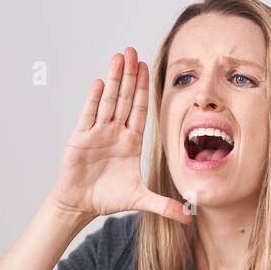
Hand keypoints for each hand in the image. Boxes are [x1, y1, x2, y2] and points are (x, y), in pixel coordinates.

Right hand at [50, 48, 187, 222]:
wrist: (81, 205)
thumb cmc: (108, 198)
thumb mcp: (141, 200)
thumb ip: (164, 206)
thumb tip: (189, 218)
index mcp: (130, 142)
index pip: (139, 110)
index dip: (143, 89)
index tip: (147, 68)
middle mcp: (115, 133)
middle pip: (125, 98)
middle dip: (129, 75)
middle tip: (133, 51)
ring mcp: (97, 133)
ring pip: (108, 101)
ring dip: (114, 79)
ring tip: (118, 57)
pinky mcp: (81, 138)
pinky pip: (89, 115)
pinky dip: (94, 99)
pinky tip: (100, 82)